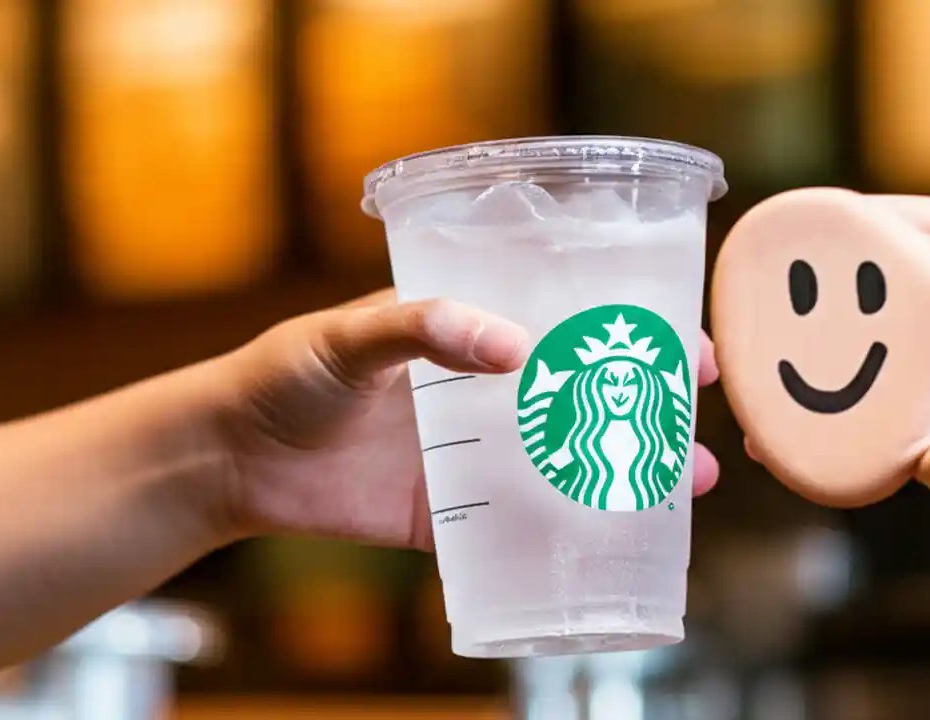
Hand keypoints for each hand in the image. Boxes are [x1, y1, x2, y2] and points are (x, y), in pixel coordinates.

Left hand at [215, 289, 720, 548]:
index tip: (682, 336)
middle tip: (701, 406)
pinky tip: (615, 540)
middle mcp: (480, 396)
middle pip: (582, 395)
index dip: (626, 327)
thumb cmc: (284, 373)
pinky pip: (516, 531)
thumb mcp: (351, 331)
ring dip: (630, 471)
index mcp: (467, 336)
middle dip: (650, 400)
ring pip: (566, 464)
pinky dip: (565, 537)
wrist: (228, 455)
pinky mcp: (444, 518)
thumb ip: (423, 325)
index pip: (562, 322)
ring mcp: (469, 460)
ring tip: (691, 481)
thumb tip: (511, 348)